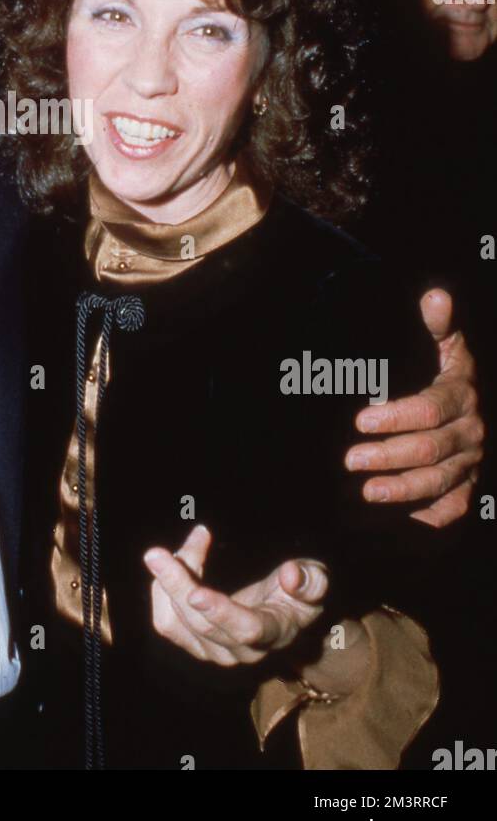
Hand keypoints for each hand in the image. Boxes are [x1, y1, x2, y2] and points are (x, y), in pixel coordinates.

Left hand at [143, 525, 327, 665]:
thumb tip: (291, 574)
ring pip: (176, 625)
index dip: (220, 612)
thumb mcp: (316, 583)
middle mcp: (241, 652)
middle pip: (201, 625)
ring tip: (170, 551)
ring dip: (166, 585)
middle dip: (176, 586)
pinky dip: (162, 591)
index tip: (195, 593)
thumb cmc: (300, 595)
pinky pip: (167, 623)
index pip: (245, 629)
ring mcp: (215, 652)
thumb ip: (310, 580)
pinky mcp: (194, 644)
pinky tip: (171, 565)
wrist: (286, 620)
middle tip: (156, 553)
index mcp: (273, 633)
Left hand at [345, 289, 483, 526]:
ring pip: (437, 483)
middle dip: (387, 456)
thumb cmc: (442, 371)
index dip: (395, 417)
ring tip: (362, 494)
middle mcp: (471, 433)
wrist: (467, 406)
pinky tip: (392, 526)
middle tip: (349, 460)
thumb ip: (438, 323)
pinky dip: (423, 521)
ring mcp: (470, 464)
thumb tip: (436, 294)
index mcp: (461, 395)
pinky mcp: (465, 490)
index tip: (360, 420)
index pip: (430, 410)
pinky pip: (449, 511)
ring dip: (399, 491)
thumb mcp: (444, 344)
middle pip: (429, 450)